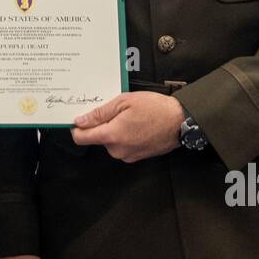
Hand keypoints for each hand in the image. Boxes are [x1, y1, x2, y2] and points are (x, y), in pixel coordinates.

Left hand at [70, 92, 185, 162]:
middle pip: (97, 138)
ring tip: (130, 117)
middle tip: (117, 111)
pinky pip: (122, 146)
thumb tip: (80, 121)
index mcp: (111, 135)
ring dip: (115, 130)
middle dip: (102, 125)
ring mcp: (127, 155)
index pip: (81, 138)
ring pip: (110, 142)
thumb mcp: (124, 102)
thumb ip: (100, 113)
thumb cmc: (155, 109)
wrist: (180, 122)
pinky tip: (136, 126)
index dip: (78, 128)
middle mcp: (117, 150)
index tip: (80, 119)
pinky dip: (125, 136)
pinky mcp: (136, 157)